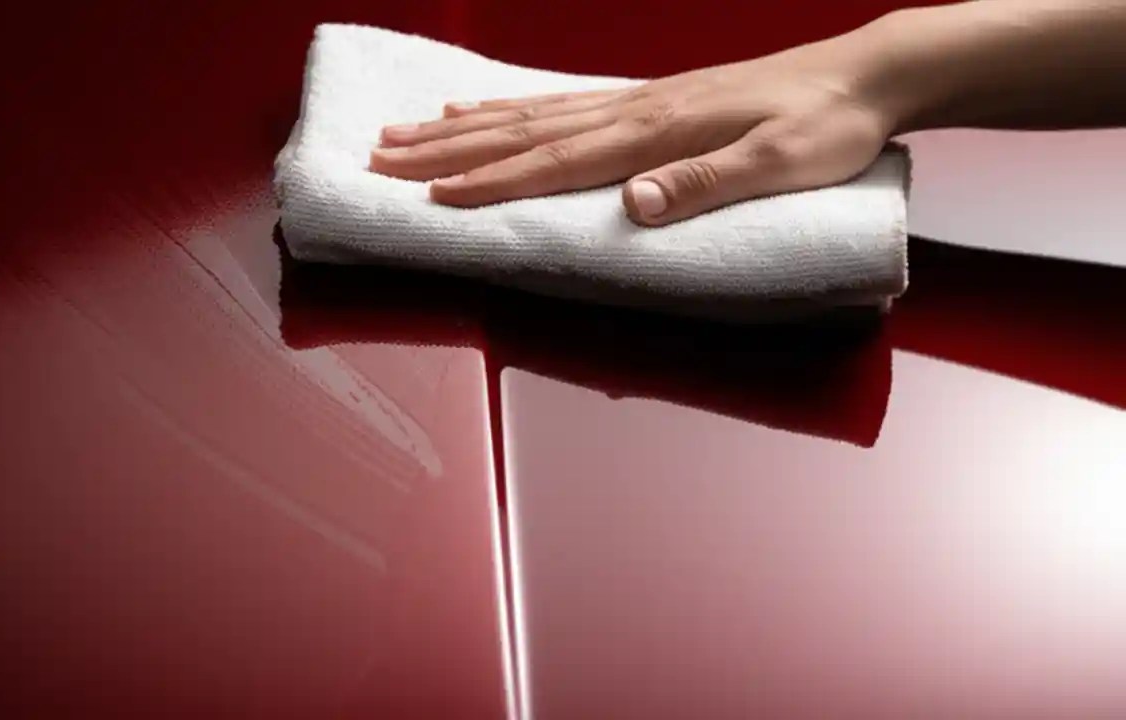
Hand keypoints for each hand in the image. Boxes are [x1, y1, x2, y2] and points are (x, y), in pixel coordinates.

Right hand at [368, 32, 897, 225]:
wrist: (864, 74)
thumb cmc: (827, 127)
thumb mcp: (783, 165)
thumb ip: (706, 184)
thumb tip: (633, 206)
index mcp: (657, 131)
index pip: (555, 162)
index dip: (489, 182)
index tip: (430, 196)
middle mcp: (634, 110)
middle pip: (522, 133)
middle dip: (446, 150)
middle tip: (381, 158)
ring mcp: (637, 100)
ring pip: (531, 114)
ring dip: (464, 128)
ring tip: (407, 133)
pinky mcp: (649, 99)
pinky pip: (562, 103)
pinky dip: (512, 109)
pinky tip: (484, 111)